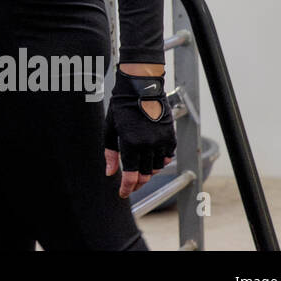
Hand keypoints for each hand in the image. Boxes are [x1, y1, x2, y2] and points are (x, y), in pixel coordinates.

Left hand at [103, 69, 175, 198]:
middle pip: (145, 174)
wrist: (141, 88)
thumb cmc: (121, 106)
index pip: (131, 175)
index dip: (127, 187)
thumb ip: (111, 153)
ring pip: (157, 166)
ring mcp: (161, 140)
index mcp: (131, 143)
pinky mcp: (171, 136)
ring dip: (148, 171)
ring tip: (140, 169)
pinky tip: (152, 158)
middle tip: (131, 185)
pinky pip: (167, 156)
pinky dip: (160, 160)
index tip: (124, 193)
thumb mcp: (110, 129)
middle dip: (137, 182)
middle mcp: (148, 144)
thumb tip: (110, 172)